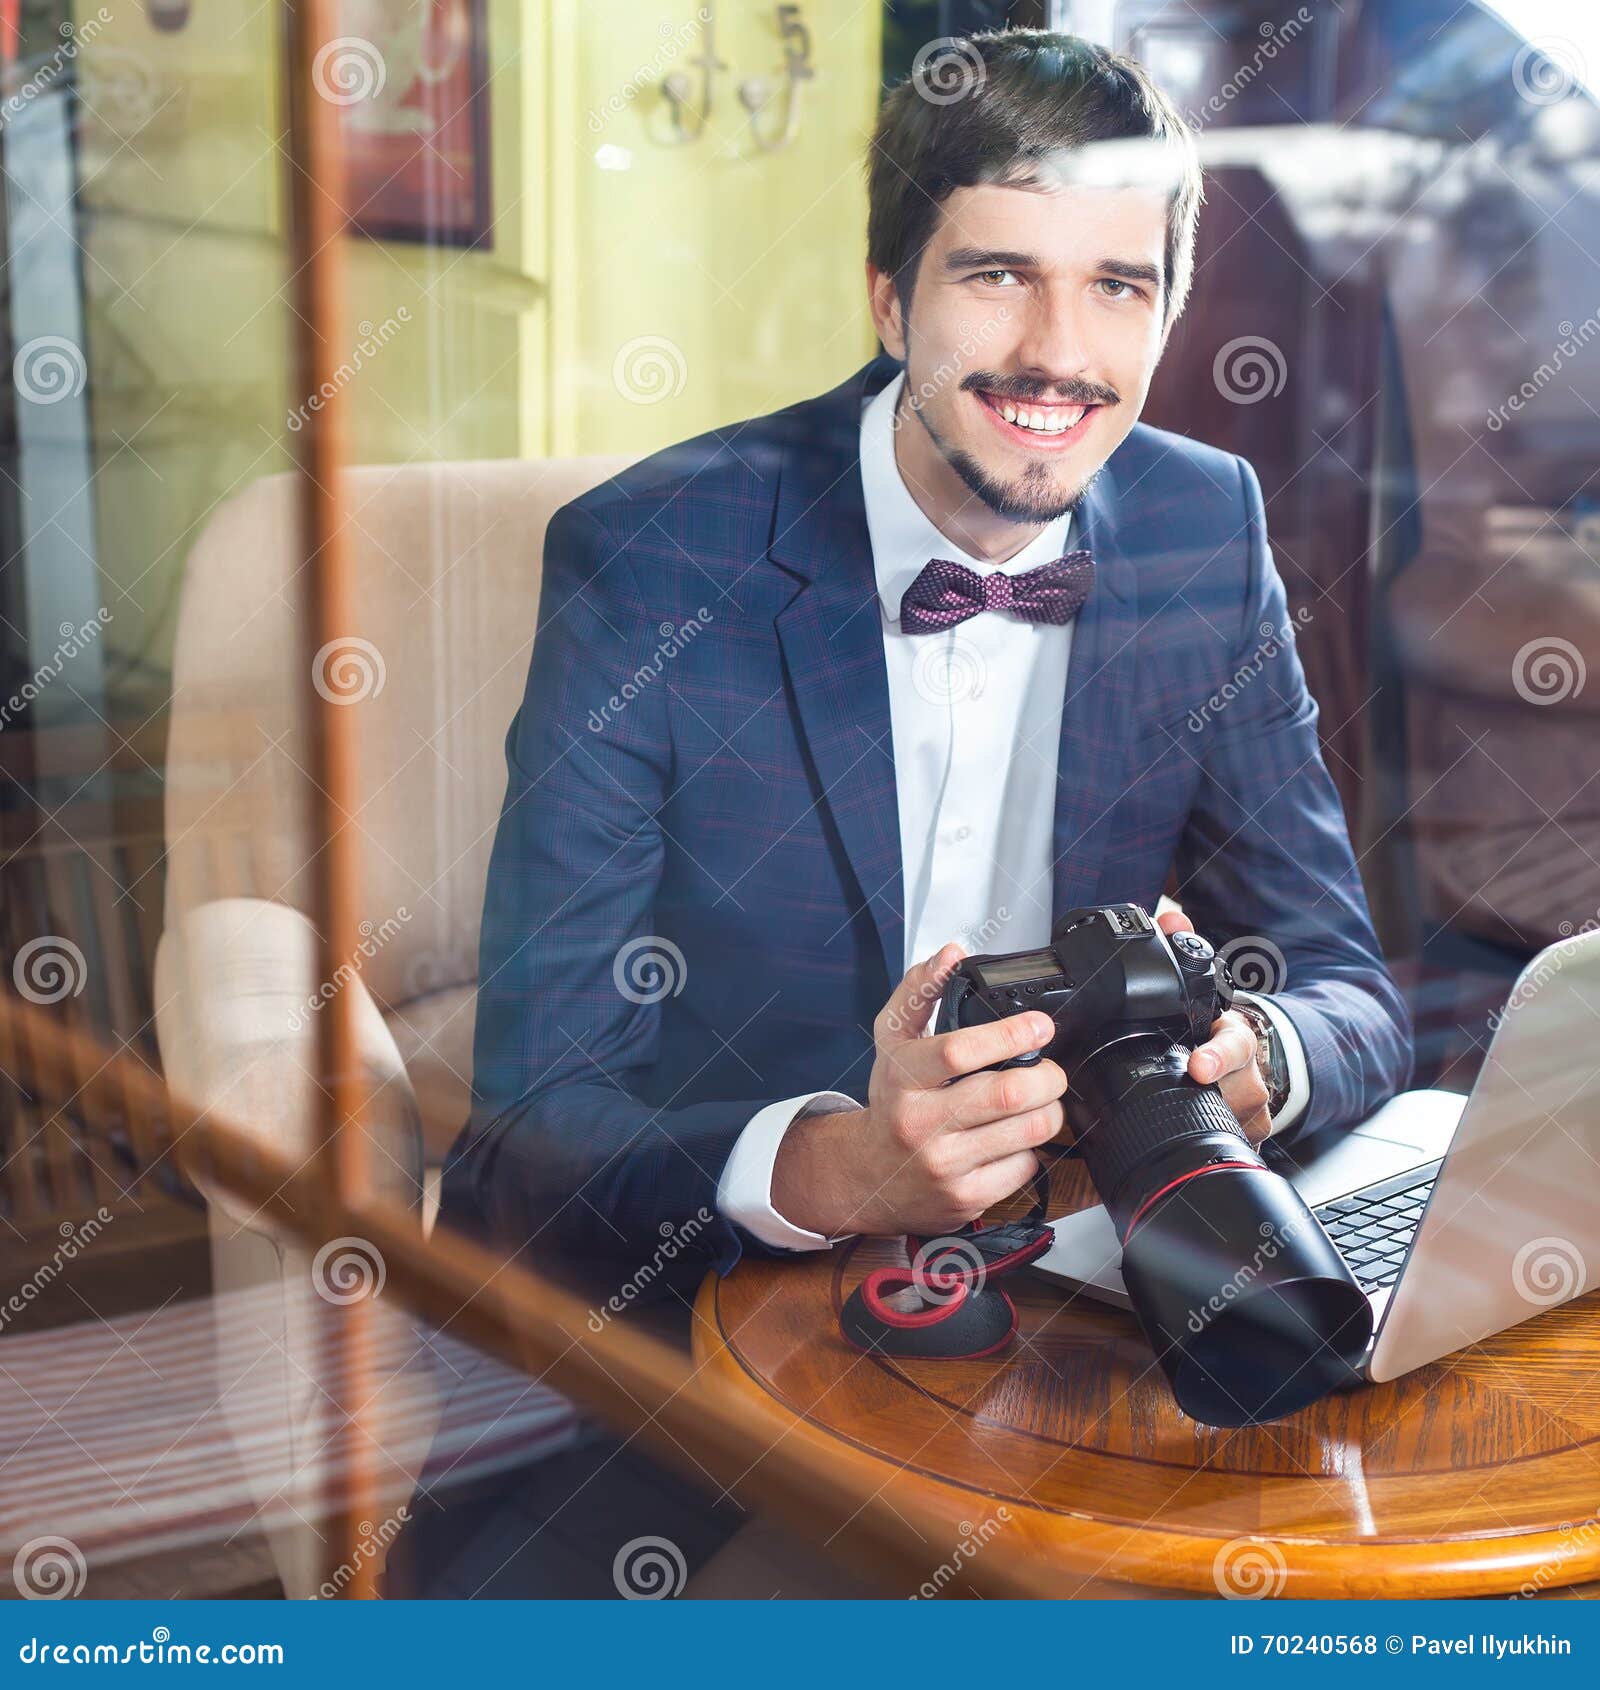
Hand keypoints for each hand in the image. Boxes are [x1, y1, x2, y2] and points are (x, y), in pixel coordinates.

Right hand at [771, 943, 1066, 1238]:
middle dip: (1048, 1075)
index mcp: (902, 1078)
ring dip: (1049, 1110)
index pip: (960, 1051)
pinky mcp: (966, 1197)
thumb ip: (920, 990)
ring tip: (1039, 1099)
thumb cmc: (889, 1101)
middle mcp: (920, 1123)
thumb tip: (952, 954)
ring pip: (1028, 1131)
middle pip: (1008, 1094)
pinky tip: (1014, 1137)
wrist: (867, 1176)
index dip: (1011, 1034)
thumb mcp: (892, 1039)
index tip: (1039, 1026)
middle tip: (1050, 1068)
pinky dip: (1031, 1148)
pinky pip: (1025, 1167)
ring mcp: (944, 1165)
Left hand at [1155, 909, 1271, 1145]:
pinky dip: (1223, 1144)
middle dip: (1214, 1095)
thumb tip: (1172, 918)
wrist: (1244, 1058)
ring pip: (1242, 1119)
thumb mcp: (1200, 986)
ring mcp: (1254, 1103)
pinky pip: (1242, 1143)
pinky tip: (1198, 1144)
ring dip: (1213, 1120)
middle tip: (1186, 1100)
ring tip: (1181, 1122)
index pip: (1235, 1043)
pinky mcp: (1253, 1130)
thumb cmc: (1213, 1024)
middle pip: (1242, 1089)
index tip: (1200, 1066)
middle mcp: (1252, 1071)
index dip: (1218, 1056)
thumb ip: (1183, 947)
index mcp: (1235, 1035)